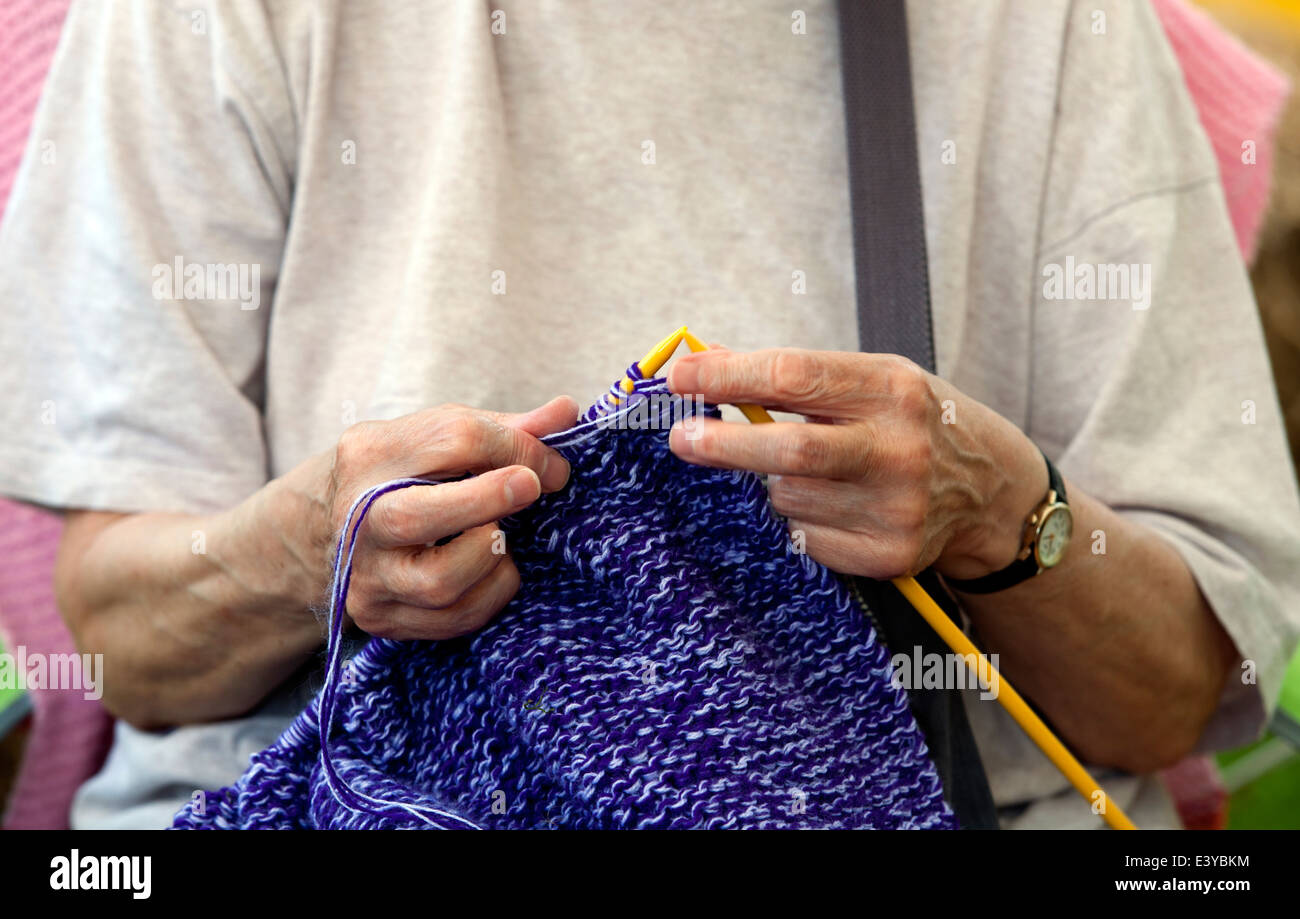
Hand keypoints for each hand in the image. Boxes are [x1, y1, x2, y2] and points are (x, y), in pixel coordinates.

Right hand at [318, 396, 577, 639]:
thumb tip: (567, 412)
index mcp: (372, 454)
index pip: (452, 441)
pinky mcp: (380, 617)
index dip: (515, 449)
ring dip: (492, 558)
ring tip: (499, 539)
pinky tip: (491, 571)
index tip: (552, 467)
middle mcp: (357, 518)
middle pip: (416, 517)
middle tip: (531, 488)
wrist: (337, 526)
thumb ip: (507, 428)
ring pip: (440, 582)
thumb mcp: (445, 435)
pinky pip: (454, 618)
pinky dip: (490, 594)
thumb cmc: (409, 472)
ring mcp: (365, 574)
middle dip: (487, 500)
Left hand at [666, 348, 1045, 579]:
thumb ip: (793, 375)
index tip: (681, 377)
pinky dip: (796, 518)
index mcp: (892, 388)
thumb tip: (704, 364)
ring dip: (769, 482)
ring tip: (799, 471)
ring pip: (787, 497)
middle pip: (789, 448)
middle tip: (682, 437)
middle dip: (723, 443)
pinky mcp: (888, 555)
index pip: (794, 375)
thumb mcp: (870, 379)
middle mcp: (899, 448)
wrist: (991, 492)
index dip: (728, 376)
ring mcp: (897, 508)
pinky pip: (804, 537)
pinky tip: (827, 505)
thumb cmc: (910, 422)